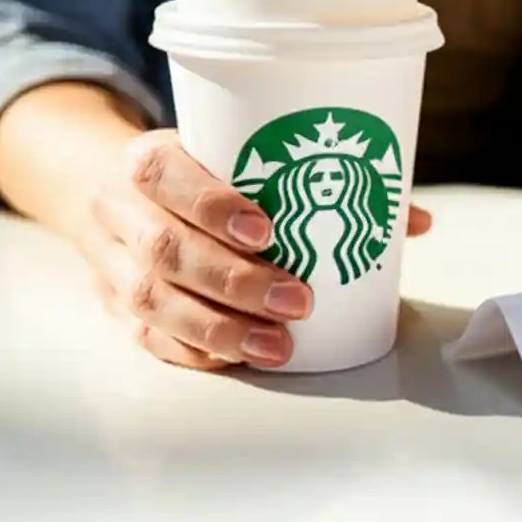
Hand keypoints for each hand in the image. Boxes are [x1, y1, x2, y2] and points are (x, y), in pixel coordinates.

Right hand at [82, 130, 431, 370]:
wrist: (109, 191)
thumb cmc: (197, 177)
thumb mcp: (237, 160)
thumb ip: (316, 186)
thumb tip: (411, 219)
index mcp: (148, 160)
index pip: (164, 175)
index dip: (211, 205)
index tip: (266, 231)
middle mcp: (120, 209)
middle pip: (165, 248)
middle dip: (235, 281)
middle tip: (296, 302)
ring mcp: (111, 262)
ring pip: (152, 300)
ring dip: (219, 329)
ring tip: (277, 347)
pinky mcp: (114, 306)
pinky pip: (147, 336)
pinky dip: (196, 351)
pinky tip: (238, 361)